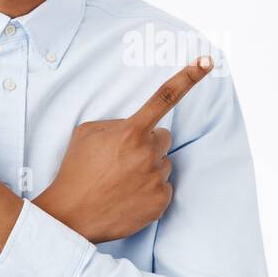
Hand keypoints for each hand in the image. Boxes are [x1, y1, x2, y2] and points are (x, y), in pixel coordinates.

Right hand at [34, 55, 214, 243]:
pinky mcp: (160, 202)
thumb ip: (117, 123)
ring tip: (121, 180)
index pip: (165, 97)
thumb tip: (134, 127)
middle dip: (147, 144)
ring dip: (148, 168)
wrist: (70, 215)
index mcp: (131, 131)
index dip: (188, 77)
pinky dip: (150, 191)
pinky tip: (128, 196)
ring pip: (163, 163)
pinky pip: (164, 187)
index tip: (207, 61)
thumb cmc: (76, 170)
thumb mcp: (87, 133)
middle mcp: (148, 153)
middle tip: (122, 158)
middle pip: (163, 138)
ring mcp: (156, 179)